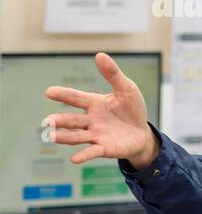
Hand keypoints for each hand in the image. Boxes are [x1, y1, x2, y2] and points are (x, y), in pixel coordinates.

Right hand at [43, 52, 157, 169]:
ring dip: (65, 137)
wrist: (142, 134)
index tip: (49, 92)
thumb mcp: (127, 89)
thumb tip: (100, 54)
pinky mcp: (104, 148)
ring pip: (77, 136)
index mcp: (94, 103)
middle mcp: (90, 120)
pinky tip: (74, 159)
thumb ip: (113, 74)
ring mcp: (96, 135)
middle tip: (48, 120)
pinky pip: (92, 152)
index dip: (63, 95)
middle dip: (60, 120)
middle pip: (72, 120)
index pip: (75, 98)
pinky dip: (83, 155)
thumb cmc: (132, 110)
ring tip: (52, 136)